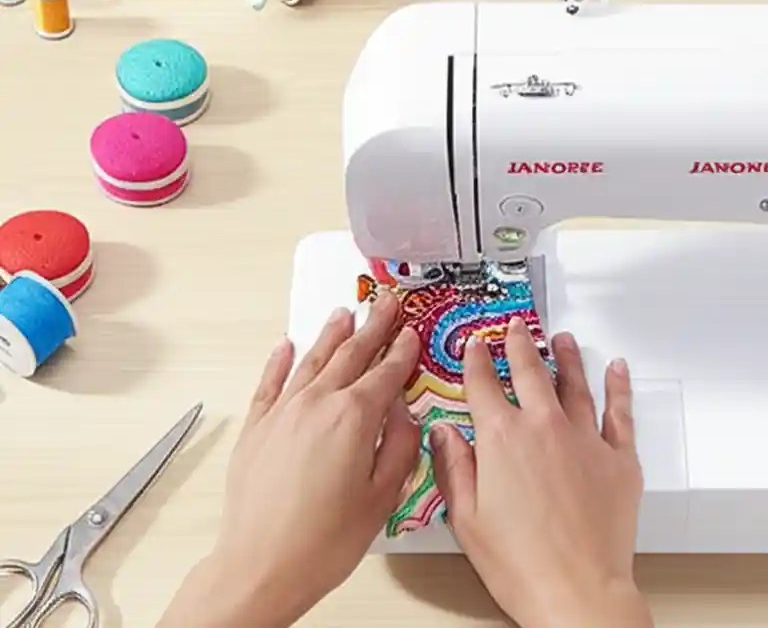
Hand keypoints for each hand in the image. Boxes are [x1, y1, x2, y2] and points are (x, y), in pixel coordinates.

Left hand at [159, 293, 421, 627]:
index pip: (386, 373)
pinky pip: (270, 383)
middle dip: (372, 327)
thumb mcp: (383, 496)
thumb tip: (404, 415)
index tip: (410, 333)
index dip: (402, 351)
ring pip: (312, 360)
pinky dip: (280, 361)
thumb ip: (400, 446)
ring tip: (344, 313)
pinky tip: (287, 345)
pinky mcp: (256, 429)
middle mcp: (316, 404)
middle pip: (351, 354)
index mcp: (354, 418)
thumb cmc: (324, 540)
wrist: (262, 564)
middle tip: (385, 303)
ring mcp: (282, 414)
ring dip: (331, 334)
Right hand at [431, 317, 651, 627]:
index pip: (483, 385)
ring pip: (575, 383)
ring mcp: (585, 439)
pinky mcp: (619, 458)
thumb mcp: (466, 518)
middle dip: (518, 345)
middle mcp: (544, 427)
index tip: (475, 345)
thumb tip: (444, 433)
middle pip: (530, 372)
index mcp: (502, 439)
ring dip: (565, 357)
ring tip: (561, 340)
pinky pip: (620, 410)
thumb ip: (455, 467)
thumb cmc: (520, 564)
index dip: (476, 361)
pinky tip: (616, 369)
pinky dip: (618, 386)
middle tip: (515, 328)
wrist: (576, 589)